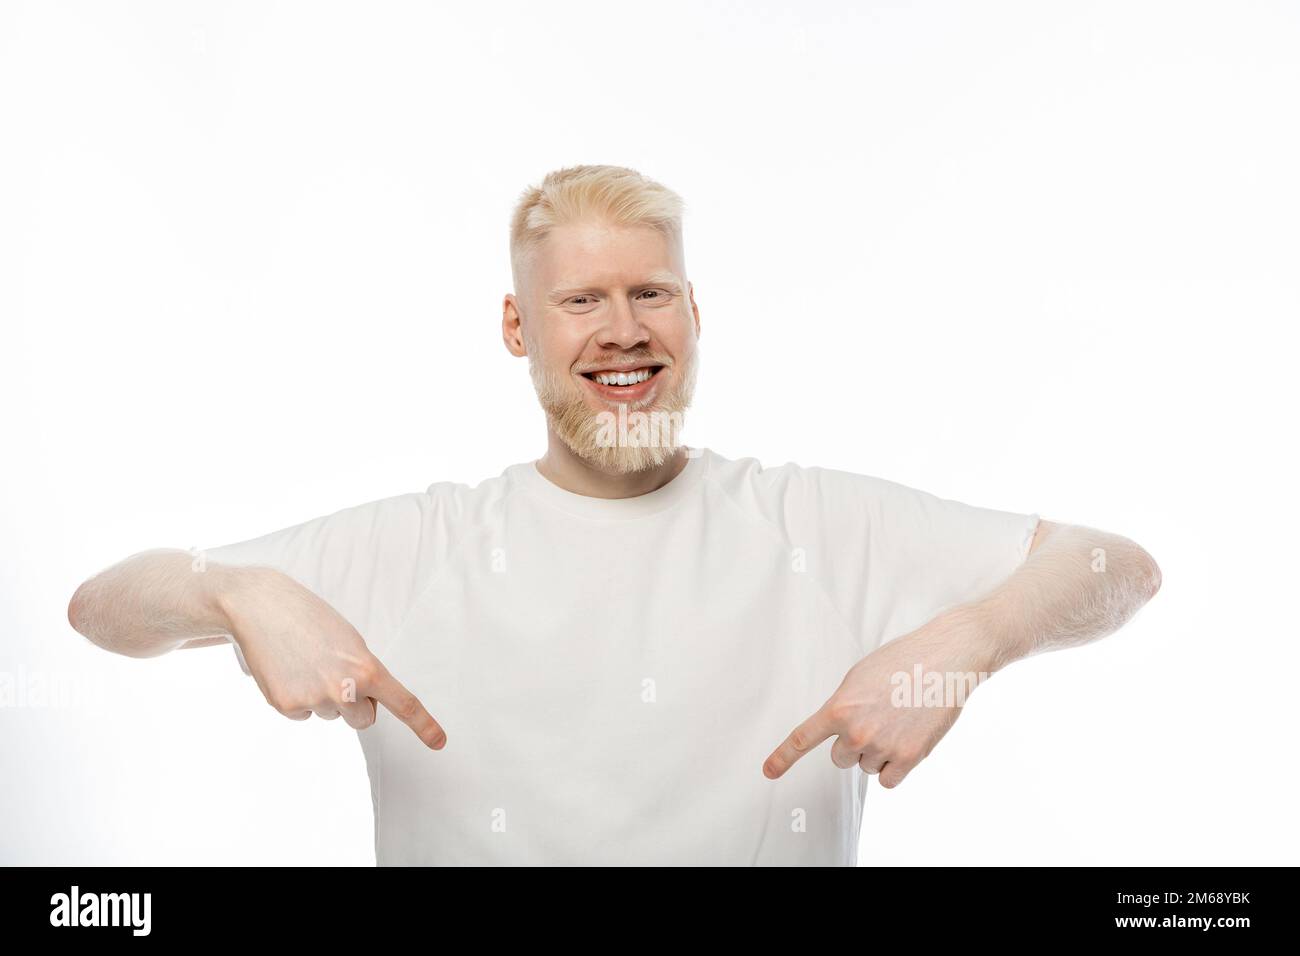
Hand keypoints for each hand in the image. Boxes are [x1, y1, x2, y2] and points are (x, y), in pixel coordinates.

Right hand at [216, 566, 445, 749]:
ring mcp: (313, 700)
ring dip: (323, 697)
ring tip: (305, 663)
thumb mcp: (351, 641)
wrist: (261, 608)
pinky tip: (287, 671)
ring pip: (331, 715)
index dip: (423, 725)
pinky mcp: (286, 706)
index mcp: (366, 669)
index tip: (439, 742)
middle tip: (334, 671)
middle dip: (356, 705)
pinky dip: (297, 697)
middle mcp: (343, 690)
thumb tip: (364, 703)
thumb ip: (364, 673)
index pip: (401, 703)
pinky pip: (303, 714)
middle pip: (363, 720)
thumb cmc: (310, 619)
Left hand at [762, 609, 993, 787]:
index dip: (784, 757)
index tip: (768, 772)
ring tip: (899, 722)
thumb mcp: (859, 677)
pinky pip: (888, 780)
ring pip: (867, 767)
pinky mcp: (909, 758)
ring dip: (878, 752)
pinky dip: (895, 768)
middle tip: (878, 718)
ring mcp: (883, 747)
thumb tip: (838, 729)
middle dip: (854, 743)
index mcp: (840, 707)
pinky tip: (907, 742)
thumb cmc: (902, 662)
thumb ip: (843, 706)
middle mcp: (856, 732)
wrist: (945, 660)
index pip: (804, 738)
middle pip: (840, 758)